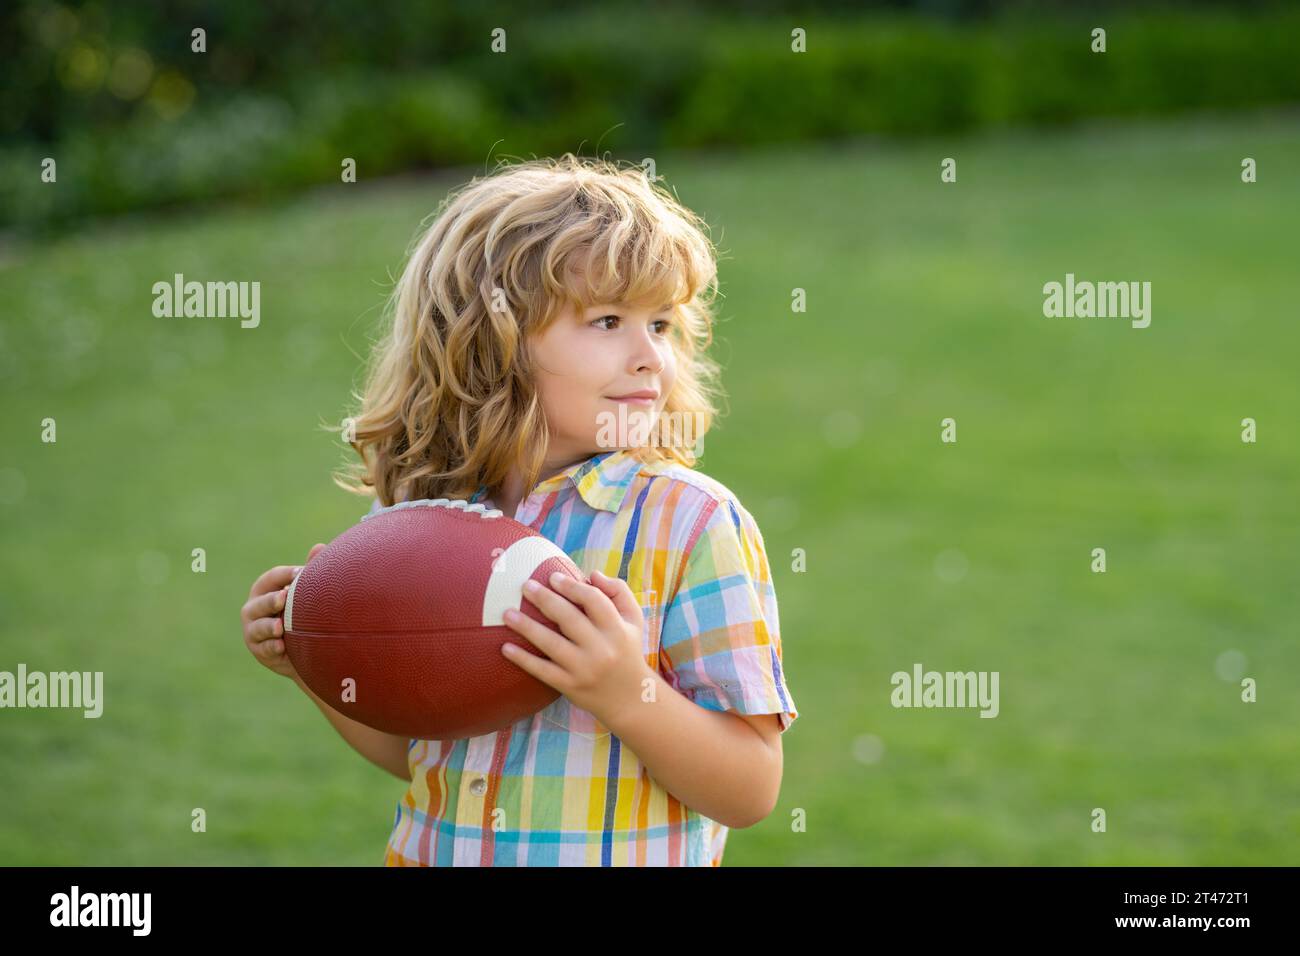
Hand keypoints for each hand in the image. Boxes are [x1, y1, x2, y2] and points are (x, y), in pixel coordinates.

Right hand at [240, 542, 325, 679]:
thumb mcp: (303, 593)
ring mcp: (254, 630)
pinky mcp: (259, 650)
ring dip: (268, 627)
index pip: (271, 578)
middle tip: (284, 597)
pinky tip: (281, 647)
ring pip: (258, 627)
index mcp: (265, 589)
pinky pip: (263, 649)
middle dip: (271, 600)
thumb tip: (320, 547)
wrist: (301, 647)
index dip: (284, 575)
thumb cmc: (300, 610)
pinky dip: (271, 648)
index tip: (300, 573)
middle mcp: (254, 609)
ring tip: (280, 627)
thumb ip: (309, 573)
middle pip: (260, 602)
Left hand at [500, 569, 650, 724]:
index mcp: (617, 629)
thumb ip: (618, 591)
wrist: (629, 698)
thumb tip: (592, 575)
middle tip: (526, 586)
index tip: (553, 577)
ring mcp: (584, 669)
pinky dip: (523, 660)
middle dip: (545, 600)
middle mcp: (601, 649)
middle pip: (569, 619)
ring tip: (507, 613)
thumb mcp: (633, 619)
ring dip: (527, 627)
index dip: (572, 587)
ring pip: (552, 644)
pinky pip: (543, 671)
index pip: (594, 601)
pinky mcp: (570, 686)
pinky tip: (506, 648)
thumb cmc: (627, 649)